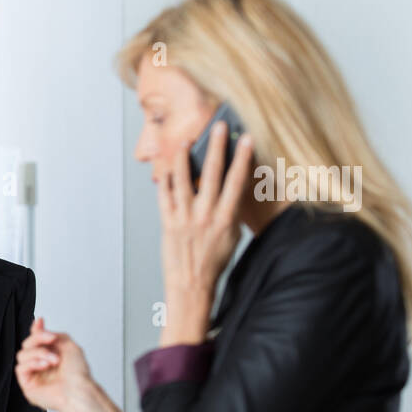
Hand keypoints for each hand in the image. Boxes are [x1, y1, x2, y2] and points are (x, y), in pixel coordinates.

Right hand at [15, 316, 91, 411]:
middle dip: (38, 339)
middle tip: (51, 339)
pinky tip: (44, 365)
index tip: (40, 322)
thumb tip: (39, 326)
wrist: (79, 390)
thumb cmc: (78, 374)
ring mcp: (33, 375)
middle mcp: (41, 364)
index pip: (37, 341)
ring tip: (53, 360)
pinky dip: (32, 363)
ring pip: (22, 355)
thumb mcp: (68, 345)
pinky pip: (20, 368)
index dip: (36, 331)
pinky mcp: (27, 385)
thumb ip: (53, 335)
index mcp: (51, 355)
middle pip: (27, 344)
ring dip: (38, 353)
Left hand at [160, 121, 253, 299]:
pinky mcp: (167, 223)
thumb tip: (231, 189)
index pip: (236, 181)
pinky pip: (165, 196)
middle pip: (212, 174)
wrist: (192, 284)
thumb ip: (230, 210)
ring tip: (186, 141)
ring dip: (184, 158)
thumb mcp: (232, 235)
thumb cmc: (213, 261)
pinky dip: (165, 181)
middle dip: (216, 147)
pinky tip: (167, 168)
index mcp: (226, 218)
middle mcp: (205, 215)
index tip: (246, 139)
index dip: (242, 158)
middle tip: (219, 127)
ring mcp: (184, 218)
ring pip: (183, 180)